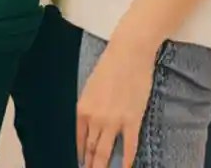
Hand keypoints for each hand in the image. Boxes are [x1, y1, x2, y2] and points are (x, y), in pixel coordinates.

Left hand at [76, 39, 159, 167]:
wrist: (128, 53)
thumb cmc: (109, 65)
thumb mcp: (91, 87)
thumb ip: (90, 107)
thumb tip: (92, 123)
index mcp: (82, 109)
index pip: (79, 139)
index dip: (80, 155)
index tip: (81, 164)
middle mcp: (95, 118)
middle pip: (91, 149)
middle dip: (90, 165)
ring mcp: (113, 121)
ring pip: (105, 151)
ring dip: (102, 166)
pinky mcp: (132, 120)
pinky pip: (129, 146)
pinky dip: (126, 160)